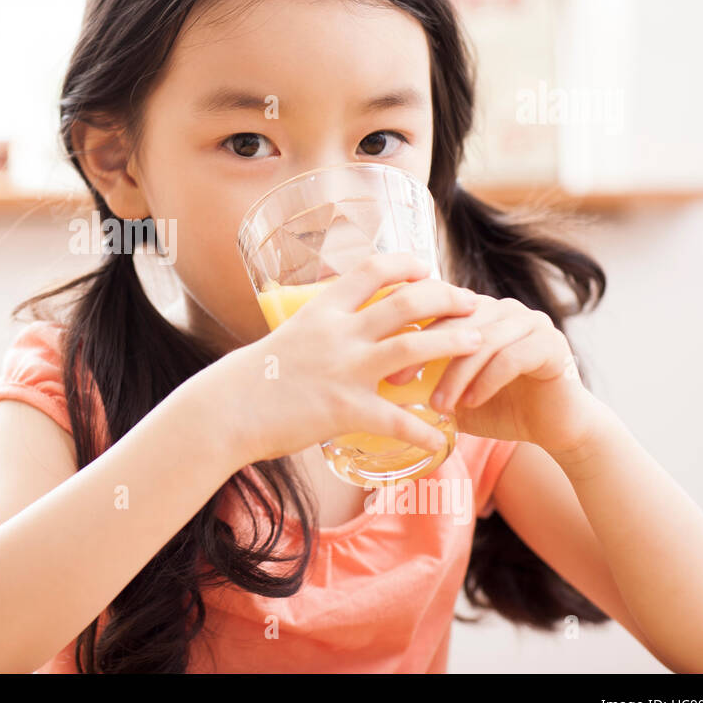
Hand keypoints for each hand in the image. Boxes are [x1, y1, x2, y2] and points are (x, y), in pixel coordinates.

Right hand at [208, 251, 485, 465]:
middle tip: (471, 302)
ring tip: (479, 343)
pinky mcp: (345, 409)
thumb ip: (313, 336)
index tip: (426, 267)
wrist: (224, 412)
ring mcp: (343, 369)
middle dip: (446, 296)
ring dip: (453, 341)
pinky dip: (423, 430)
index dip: (405, 263)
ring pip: (413, 344)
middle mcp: (337, 332)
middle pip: (406, 299)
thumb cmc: (246, 381)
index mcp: (321, 311)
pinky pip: (396, 419)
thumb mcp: (283, 342)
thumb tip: (328, 336)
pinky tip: (441, 439)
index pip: (371, 269)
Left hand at [384, 289, 601, 455]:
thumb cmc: (499, 407)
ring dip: (456, 374)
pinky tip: (471, 403)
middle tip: (399, 380)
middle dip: (424, 350)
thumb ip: (425, 379)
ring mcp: (530, 322)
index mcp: (475, 311)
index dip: (406, 327)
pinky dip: (487, 381)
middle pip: (455, 317)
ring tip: (439, 404)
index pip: (434, 303)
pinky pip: (512, 357)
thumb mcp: (454, 391)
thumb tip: (378, 383)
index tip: (380, 358)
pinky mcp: (552, 344)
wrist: (555, 427)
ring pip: (482, 339)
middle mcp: (502, 308)